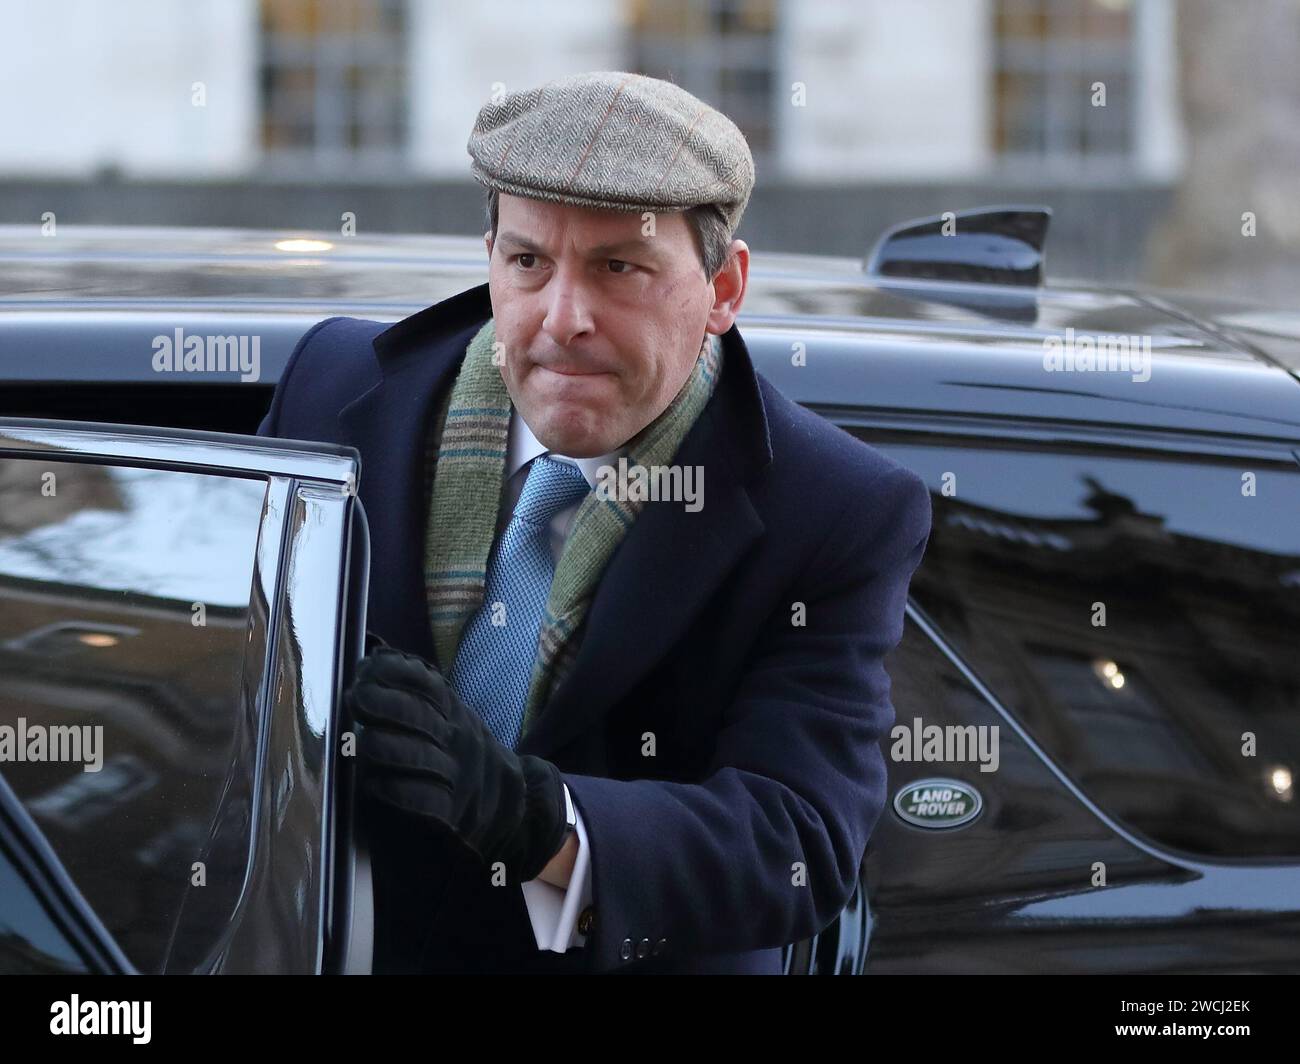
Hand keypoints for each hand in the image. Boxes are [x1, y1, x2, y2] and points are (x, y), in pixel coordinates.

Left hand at [344, 646, 567, 884]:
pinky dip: (397, 790)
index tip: (367, 669)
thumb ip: (416, 692)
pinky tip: (375, 783)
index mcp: (453, 711)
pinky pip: (424, 800)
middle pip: (420, 715)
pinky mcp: (452, 812)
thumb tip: (374, 659)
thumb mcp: (448, 715)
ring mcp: (456, 774)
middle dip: (384, 704)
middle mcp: (457, 738)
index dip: (396, 672)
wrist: (508, 799)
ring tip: (364, 742)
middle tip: (356, 698)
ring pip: (420, 756)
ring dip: (387, 746)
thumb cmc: (458, 752)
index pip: (426, 684)